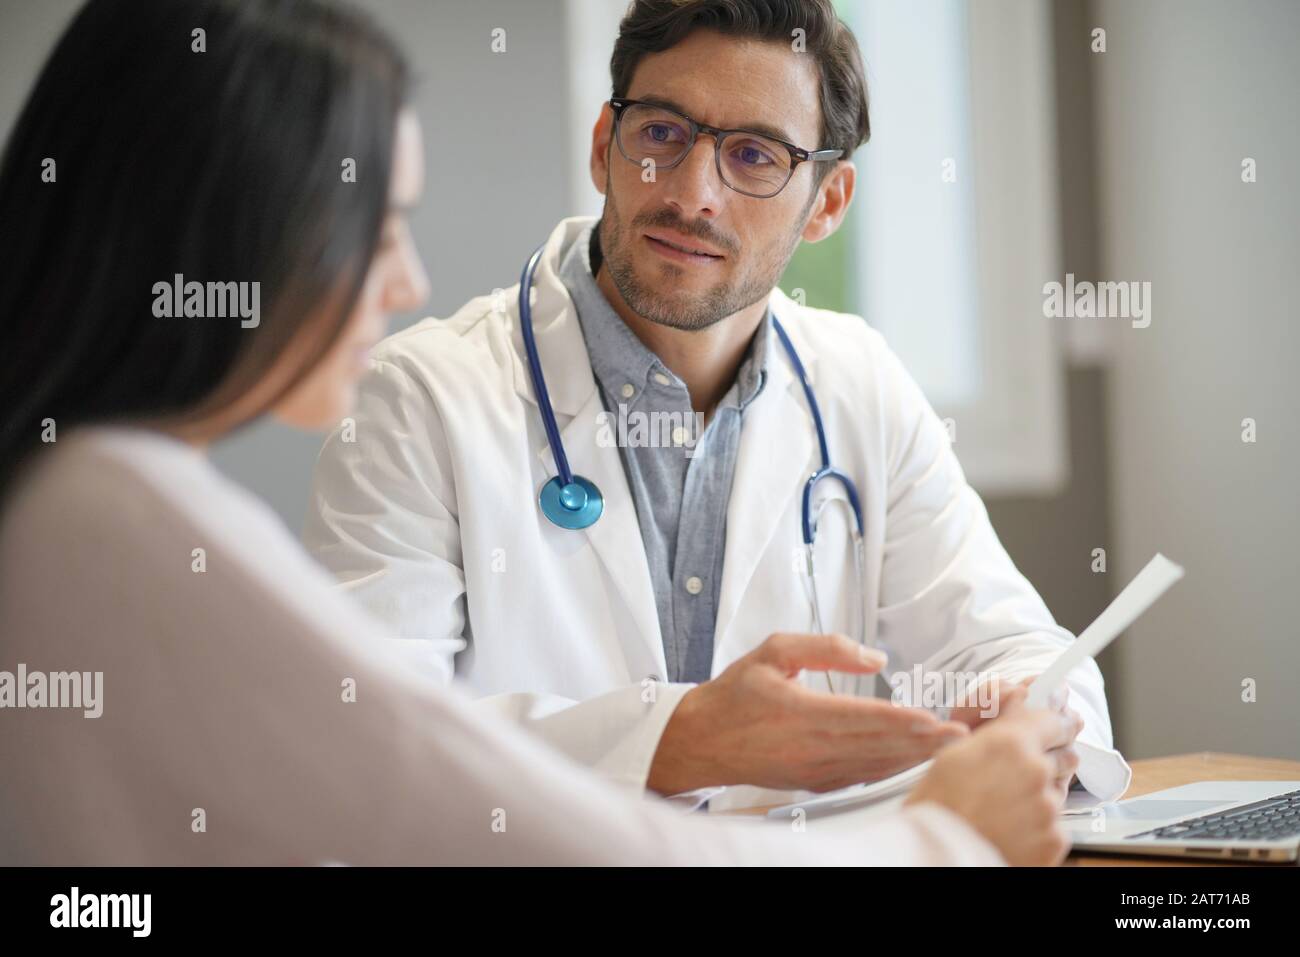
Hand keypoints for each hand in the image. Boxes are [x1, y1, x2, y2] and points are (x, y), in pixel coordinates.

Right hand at [647, 633, 969, 794]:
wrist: (702, 741)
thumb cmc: (734, 696)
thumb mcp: (772, 652)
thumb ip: (825, 648)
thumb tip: (872, 658)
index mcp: (801, 713)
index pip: (864, 717)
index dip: (904, 719)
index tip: (936, 718)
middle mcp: (811, 748)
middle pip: (879, 745)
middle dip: (924, 741)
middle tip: (961, 736)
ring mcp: (815, 771)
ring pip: (876, 765)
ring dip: (914, 757)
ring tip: (948, 748)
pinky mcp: (816, 783)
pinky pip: (862, 775)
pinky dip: (891, 768)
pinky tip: (912, 761)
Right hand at [906, 706, 1082, 865]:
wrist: (939, 854)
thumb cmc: (937, 808)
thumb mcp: (954, 755)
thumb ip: (994, 734)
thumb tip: (1013, 714)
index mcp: (1010, 743)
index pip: (1053, 720)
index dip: (1053, 725)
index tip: (1057, 727)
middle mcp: (1036, 771)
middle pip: (1063, 757)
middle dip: (1047, 763)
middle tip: (1018, 778)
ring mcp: (1049, 807)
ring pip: (1054, 794)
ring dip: (1038, 799)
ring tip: (1005, 811)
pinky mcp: (1055, 840)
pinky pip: (1054, 827)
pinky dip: (1038, 829)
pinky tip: (1011, 831)